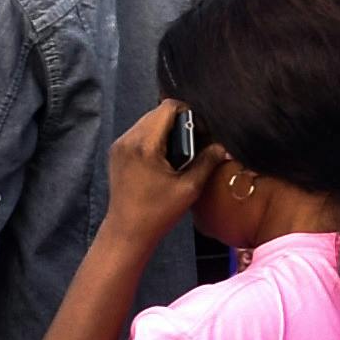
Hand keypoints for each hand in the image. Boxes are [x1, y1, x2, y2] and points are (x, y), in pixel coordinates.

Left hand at [101, 99, 214, 242]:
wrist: (126, 233)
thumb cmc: (158, 213)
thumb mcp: (189, 188)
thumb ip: (208, 162)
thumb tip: (222, 146)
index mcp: (145, 144)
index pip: (169, 106)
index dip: (190, 113)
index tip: (200, 133)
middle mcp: (128, 139)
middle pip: (158, 112)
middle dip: (179, 122)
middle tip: (193, 144)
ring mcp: (119, 145)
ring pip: (149, 121)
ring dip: (167, 129)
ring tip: (179, 153)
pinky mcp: (116, 152)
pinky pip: (139, 132)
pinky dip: (154, 137)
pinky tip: (163, 158)